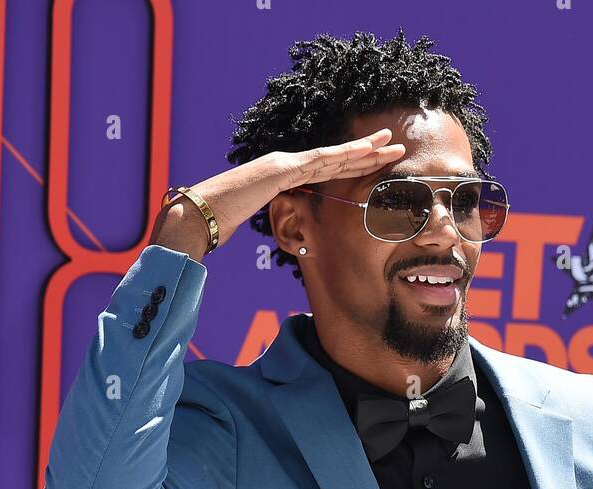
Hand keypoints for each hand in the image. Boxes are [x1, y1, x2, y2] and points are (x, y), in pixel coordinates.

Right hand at [150, 126, 405, 253]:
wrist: (198, 216)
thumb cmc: (220, 223)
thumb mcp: (259, 224)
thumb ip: (279, 224)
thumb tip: (298, 241)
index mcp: (284, 176)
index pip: (326, 169)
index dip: (353, 164)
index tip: (376, 161)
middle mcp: (286, 165)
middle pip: (335, 159)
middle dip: (367, 152)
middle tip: (395, 144)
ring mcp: (283, 164)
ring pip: (332, 155)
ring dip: (363, 150)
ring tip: (389, 143)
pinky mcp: (280, 169)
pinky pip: (317, 162)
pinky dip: (342, 156)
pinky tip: (363, 152)